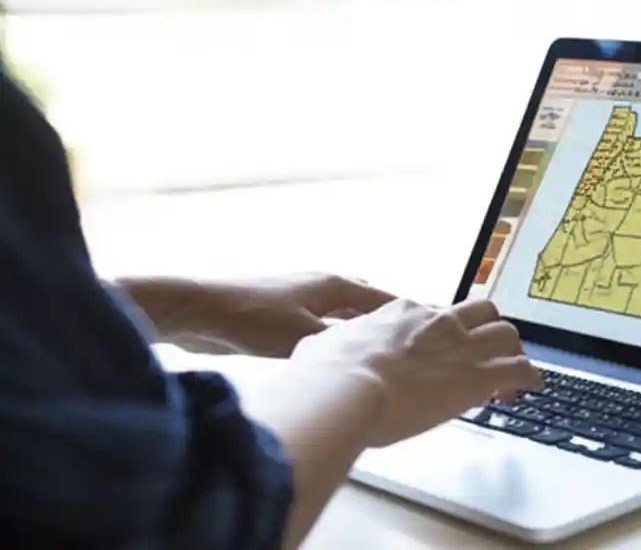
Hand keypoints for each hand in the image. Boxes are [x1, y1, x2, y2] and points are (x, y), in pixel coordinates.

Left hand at [120, 273, 396, 357]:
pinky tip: (338, 362)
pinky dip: (337, 343)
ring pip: (344, 319)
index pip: (386, 300)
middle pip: (367, 307)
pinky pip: (323, 329)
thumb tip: (381, 358)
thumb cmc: (252, 320)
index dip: (410, 315)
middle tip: (411, 349)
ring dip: (361, 335)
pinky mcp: (281, 316)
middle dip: (389, 326)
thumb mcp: (305, 338)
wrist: (197, 311)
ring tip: (381, 359)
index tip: (435, 330)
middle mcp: (323, 287)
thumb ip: (345, 348)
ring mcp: (302, 300)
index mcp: (335, 285)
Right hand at [291, 298, 542, 445]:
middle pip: (479, 311)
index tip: (440, 349)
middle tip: (484, 350)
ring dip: (511, 349)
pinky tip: (531, 386)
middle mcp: (437, 322)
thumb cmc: (327, 376)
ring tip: (512, 368)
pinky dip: (529, 377)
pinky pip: (519, 369)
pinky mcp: (479, 374)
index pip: (434, 315)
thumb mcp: (320, 347)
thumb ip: (330, 346)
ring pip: (505, 332)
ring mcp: (462, 346)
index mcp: (401, 314)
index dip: (442, 332)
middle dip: (485, 328)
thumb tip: (319, 352)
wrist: (346, 390)